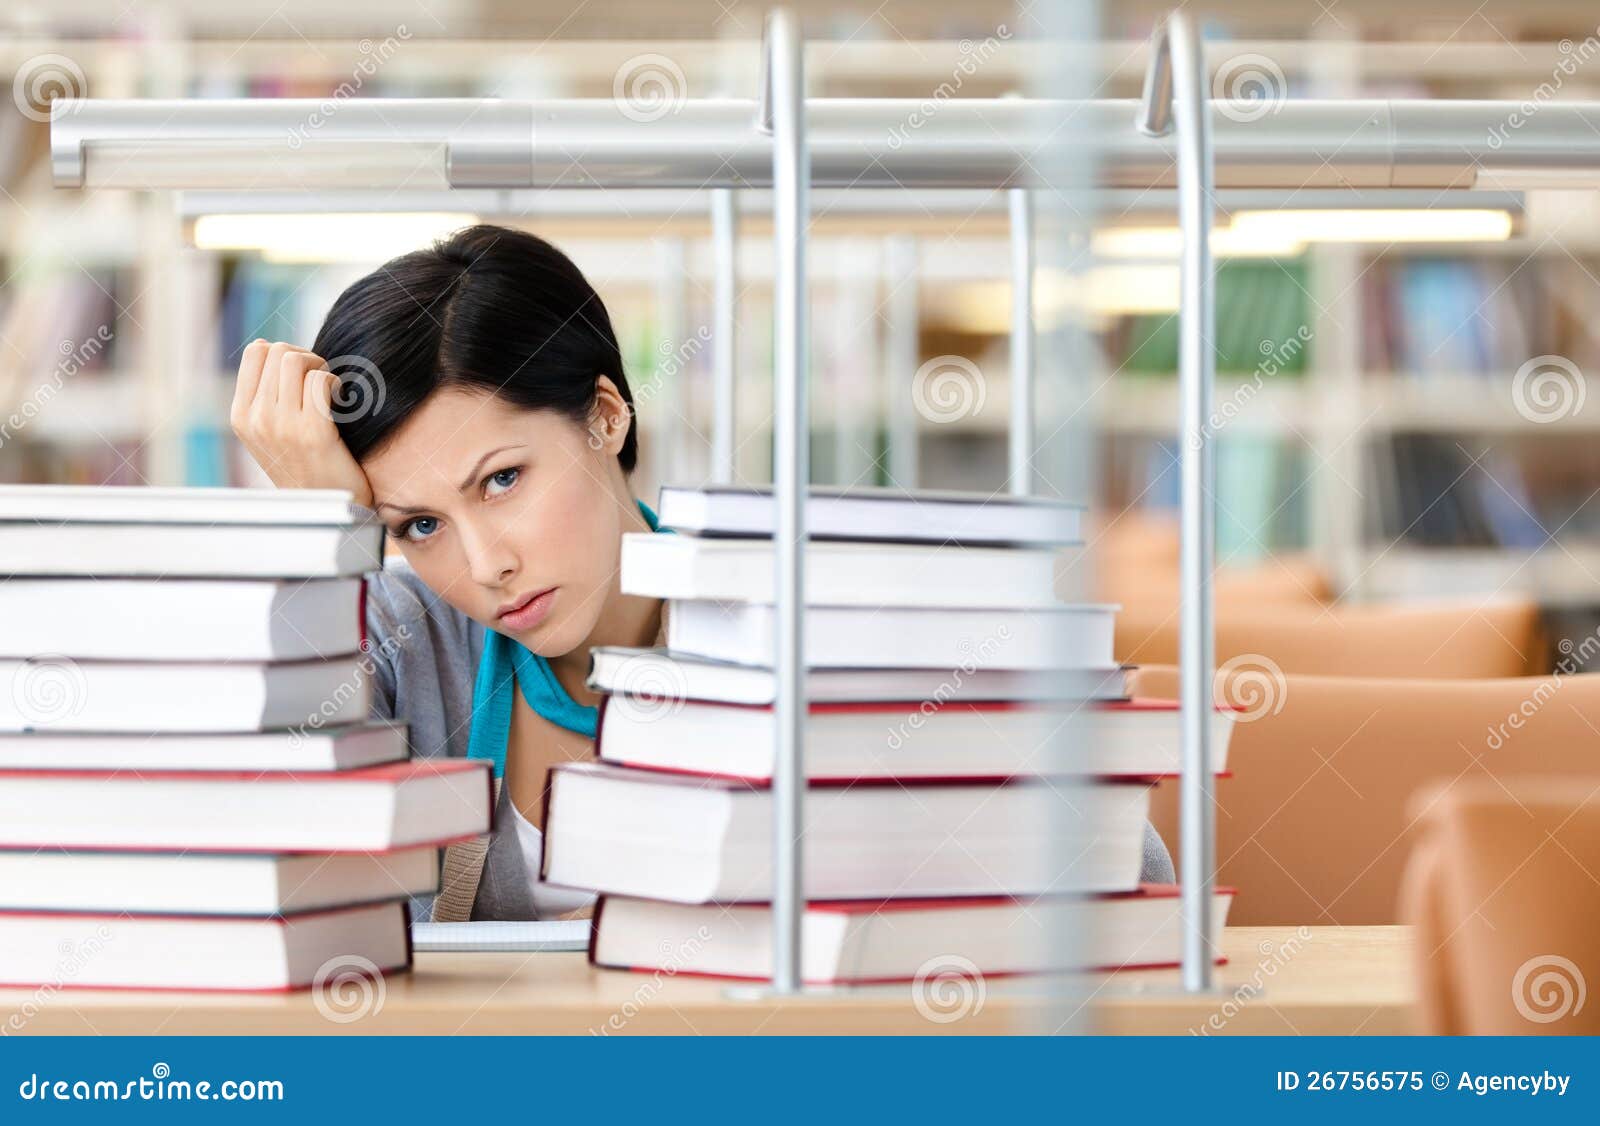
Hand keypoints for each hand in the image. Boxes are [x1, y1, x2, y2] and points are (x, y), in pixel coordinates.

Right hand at [230, 339, 375, 508]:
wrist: (326, 509)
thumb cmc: (306, 465)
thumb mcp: (270, 433)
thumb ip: (267, 397)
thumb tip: (278, 350)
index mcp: (241, 415)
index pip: (255, 351)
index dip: (285, 352)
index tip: (301, 374)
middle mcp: (255, 419)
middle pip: (279, 350)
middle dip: (306, 358)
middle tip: (320, 382)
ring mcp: (281, 426)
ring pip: (296, 360)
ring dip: (320, 368)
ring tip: (329, 392)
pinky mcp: (312, 433)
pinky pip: (320, 381)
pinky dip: (335, 384)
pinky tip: (339, 403)